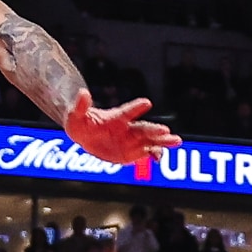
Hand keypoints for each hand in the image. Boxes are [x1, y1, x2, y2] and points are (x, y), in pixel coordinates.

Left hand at [63, 92, 178, 166]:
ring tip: (176, 141)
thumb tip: (82, 92)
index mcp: (115, 117)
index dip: (136, 107)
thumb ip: (81, 106)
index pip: (127, 111)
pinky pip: (144, 153)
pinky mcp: (131, 152)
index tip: (146, 103)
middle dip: (154, 130)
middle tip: (166, 130)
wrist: (85, 136)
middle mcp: (127, 128)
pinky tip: (159, 158)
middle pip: (143, 128)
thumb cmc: (80, 122)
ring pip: (149, 141)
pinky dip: (152, 155)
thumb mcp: (75, 115)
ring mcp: (131, 140)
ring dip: (162, 142)